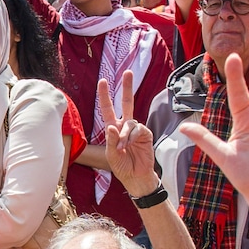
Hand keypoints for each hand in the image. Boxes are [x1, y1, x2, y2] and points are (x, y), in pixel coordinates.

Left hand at [96, 71, 158, 195]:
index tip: (103, 81)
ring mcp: (136, 129)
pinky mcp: (146, 134)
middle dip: (127, 87)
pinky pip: (137, 129)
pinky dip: (131, 137)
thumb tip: (112, 127)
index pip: (108, 109)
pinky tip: (129, 145)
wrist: (136, 177)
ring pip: (129, 122)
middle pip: (126, 102)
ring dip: (124, 135)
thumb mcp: (111, 155)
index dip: (105, 95)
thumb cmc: (122, 166)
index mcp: (113, 129)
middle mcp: (125, 126)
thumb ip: (111, 141)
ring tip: (122, 148)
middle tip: (128, 72)